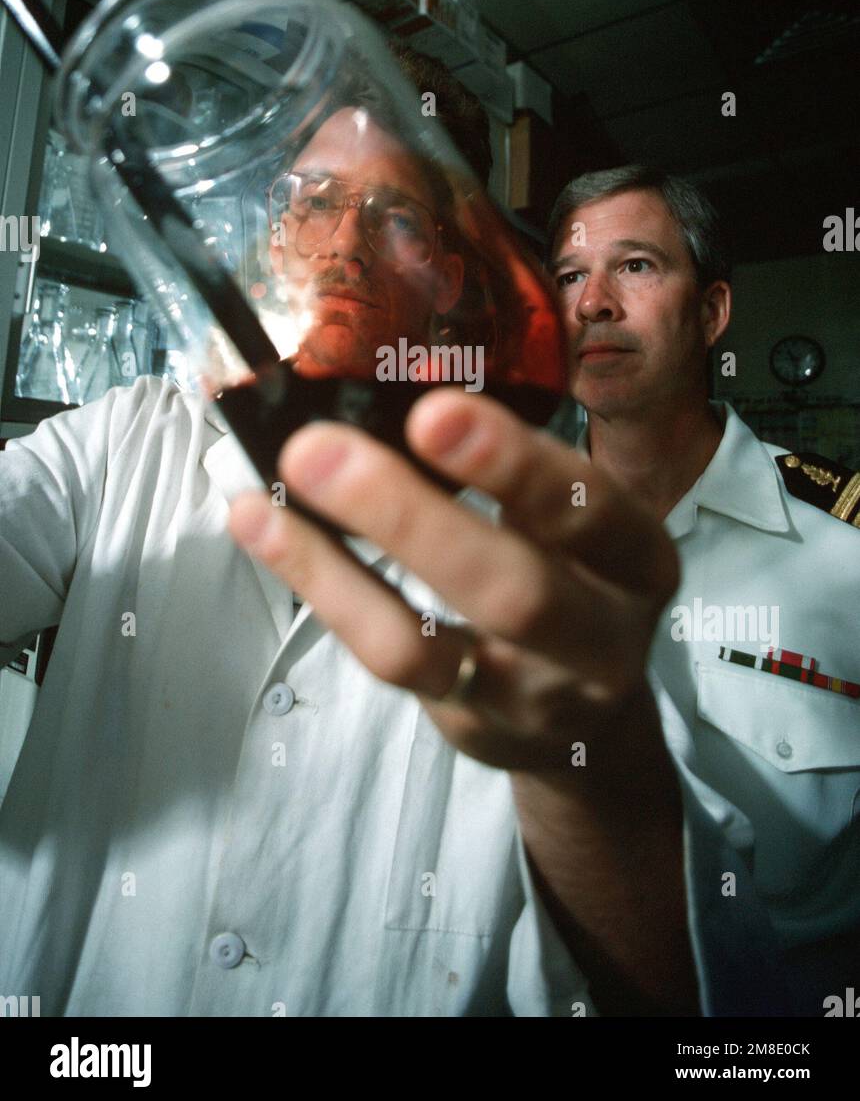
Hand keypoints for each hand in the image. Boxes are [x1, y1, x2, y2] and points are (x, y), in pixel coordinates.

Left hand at [228, 389, 679, 773]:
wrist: (590, 722)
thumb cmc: (572, 579)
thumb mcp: (577, 525)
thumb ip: (518, 472)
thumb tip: (390, 372)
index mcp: (635, 561)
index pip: (592, 514)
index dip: (517, 467)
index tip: (434, 411)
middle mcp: (598, 638)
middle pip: (514, 593)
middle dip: (411, 521)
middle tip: (316, 448)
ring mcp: (526, 698)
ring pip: (427, 649)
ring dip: (338, 568)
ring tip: (273, 488)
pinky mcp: (463, 728)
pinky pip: (384, 662)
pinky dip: (320, 589)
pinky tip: (262, 527)